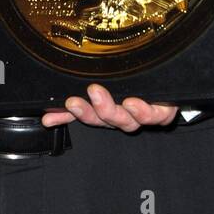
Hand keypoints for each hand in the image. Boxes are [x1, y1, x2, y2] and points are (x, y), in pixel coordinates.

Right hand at [42, 83, 177, 131]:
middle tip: (93, 92)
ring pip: (130, 120)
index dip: (77, 114)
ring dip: (123, 111)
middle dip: (99, 109)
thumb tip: (46, 117)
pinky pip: (156, 117)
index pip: (89, 117)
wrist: (167, 94)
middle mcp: (124, 118)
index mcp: (108, 115)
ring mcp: (144, 117)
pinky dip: (146, 112)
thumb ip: (72, 109)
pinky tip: (136, 103)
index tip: (68, 103)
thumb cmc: (131, 94)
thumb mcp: (99, 97)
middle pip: (109, 119)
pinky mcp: (163, 113)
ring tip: (120, 100)